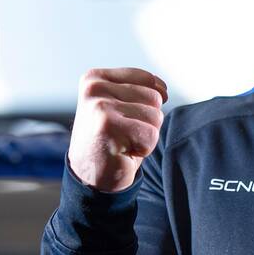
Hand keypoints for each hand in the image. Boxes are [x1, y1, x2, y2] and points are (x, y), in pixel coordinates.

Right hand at [67, 67, 168, 191]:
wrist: (90, 177)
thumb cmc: (110, 140)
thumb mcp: (121, 106)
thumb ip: (139, 90)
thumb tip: (163, 89)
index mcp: (95, 78)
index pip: (147, 79)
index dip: (149, 104)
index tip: (126, 119)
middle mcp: (95, 88)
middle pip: (154, 98)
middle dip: (147, 122)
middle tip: (123, 134)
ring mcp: (100, 106)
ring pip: (155, 116)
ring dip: (145, 135)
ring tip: (123, 142)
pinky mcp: (108, 126)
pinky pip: (151, 135)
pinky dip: (144, 149)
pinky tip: (123, 152)